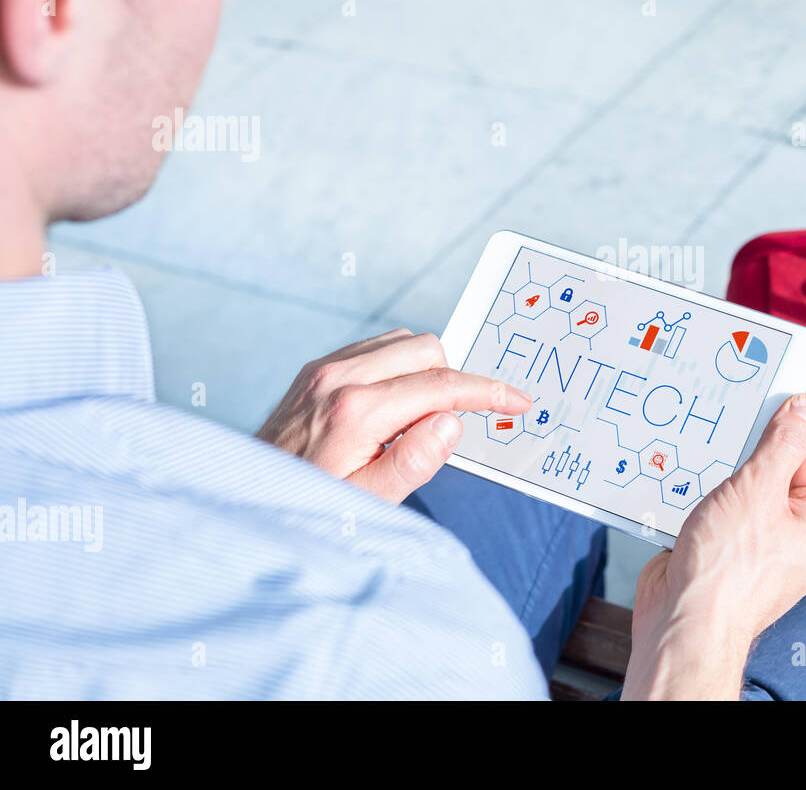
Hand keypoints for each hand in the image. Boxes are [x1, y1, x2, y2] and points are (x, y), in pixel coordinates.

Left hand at [258, 328, 530, 503]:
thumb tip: (451, 423)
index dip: (489, 393)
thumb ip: (413, 462)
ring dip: (424, 373)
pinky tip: (389, 410)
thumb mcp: (366, 502)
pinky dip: (397, 369)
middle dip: (451, 382)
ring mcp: (323, 369)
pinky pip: (375, 349)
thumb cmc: (305, 506)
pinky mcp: (314, 371)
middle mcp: (338, 378)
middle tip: (442, 428)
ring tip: (412, 423)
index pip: (441, 386)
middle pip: (426, 350)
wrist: (243, 501)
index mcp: (355, 411)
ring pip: (403, 343)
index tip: (518, 401)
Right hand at [622, 393, 805, 699]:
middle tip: (724, 456)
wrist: (682, 624)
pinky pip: (715, 515)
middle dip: (741, 462)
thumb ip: (781, 442)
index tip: (757, 411)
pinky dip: (698, 505)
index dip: (779, 431)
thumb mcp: (757, 488)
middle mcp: (796, 540)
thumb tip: (805, 409)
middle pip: (771, 472)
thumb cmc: (727, 574)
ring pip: (738, 494)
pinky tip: (687, 506)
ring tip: (705, 492)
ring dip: (715, 484)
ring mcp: (759, 550)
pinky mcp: (725, 557)